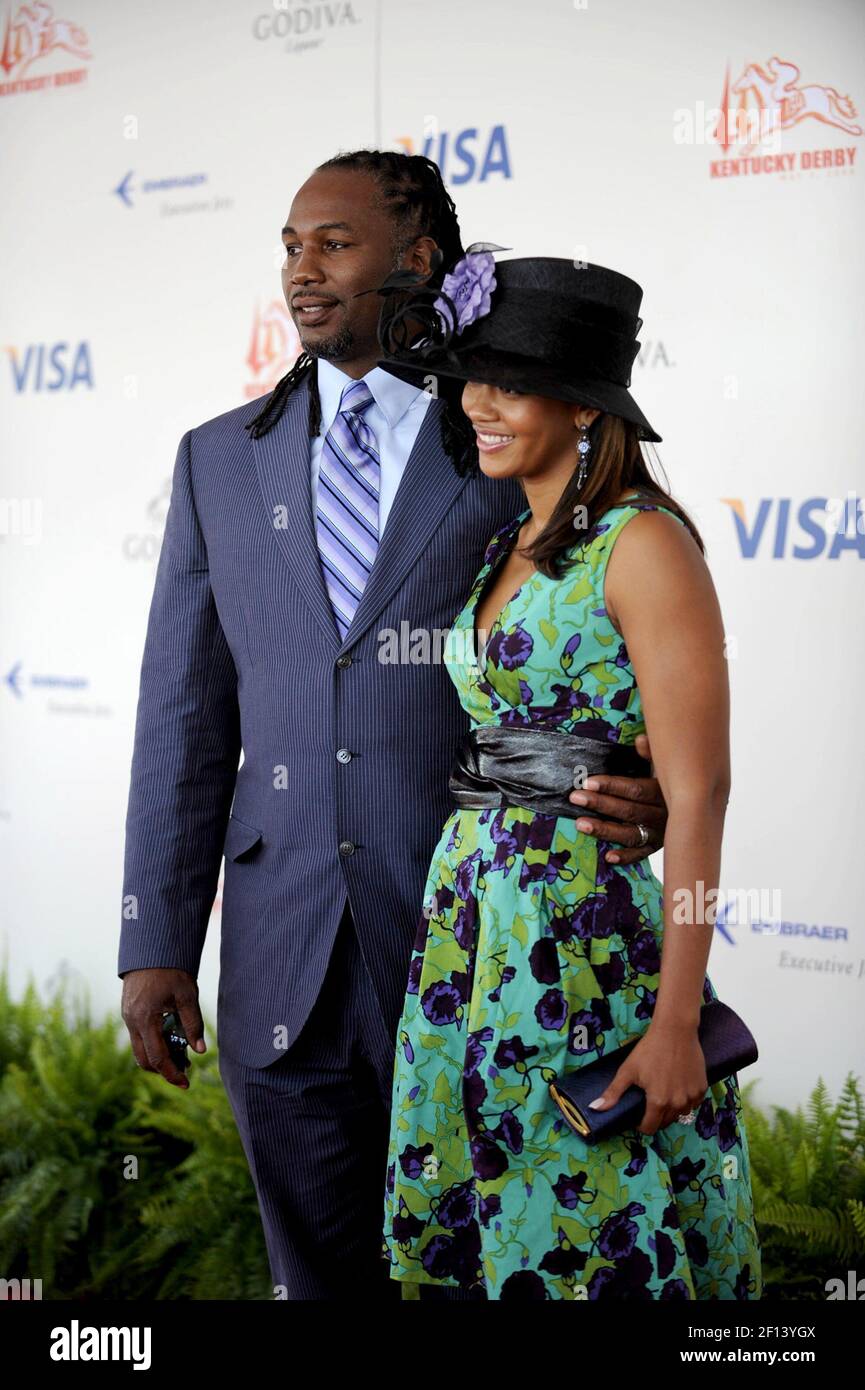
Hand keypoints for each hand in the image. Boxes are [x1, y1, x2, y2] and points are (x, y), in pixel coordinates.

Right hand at [121, 968, 205, 1089]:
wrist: (151, 948)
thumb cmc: (171, 969)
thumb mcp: (187, 995)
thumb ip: (193, 1023)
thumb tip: (200, 1051)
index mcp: (145, 1019)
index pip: (157, 1058)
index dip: (171, 1074)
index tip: (186, 1083)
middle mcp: (132, 1021)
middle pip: (144, 1060)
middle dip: (164, 1070)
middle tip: (185, 1071)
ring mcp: (127, 1017)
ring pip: (139, 1049)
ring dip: (158, 1057)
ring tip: (181, 1056)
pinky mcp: (128, 1011)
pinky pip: (138, 1036)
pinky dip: (152, 1044)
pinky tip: (170, 1039)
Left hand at [568, 733, 666, 864]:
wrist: (699, 802)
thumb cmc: (673, 777)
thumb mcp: (665, 762)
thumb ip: (652, 752)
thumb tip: (640, 740)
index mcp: (664, 791)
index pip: (635, 789)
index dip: (611, 785)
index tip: (587, 782)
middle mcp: (664, 814)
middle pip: (629, 811)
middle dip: (600, 804)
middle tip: (575, 798)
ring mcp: (661, 833)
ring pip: (631, 833)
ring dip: (605, 830)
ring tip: (580, 824)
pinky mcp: (658, 846)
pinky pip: (641, 854)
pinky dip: (626, 856)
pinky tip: (608, 857)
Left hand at [587, 1023, 707, 1135]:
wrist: (675, 1031)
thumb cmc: (649, 1050)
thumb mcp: (628, 1070)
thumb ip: (613, 1093)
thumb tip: (595, 1109)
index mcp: (658, 1102)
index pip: (650, 1128)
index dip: (641, 1125)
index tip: (638, 1116)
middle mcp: (678, 1104)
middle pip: (665, 1122)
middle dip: (655, 1117)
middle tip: (649, 1101)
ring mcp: (692, 1097)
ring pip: (680, 1114)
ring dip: (672, 1110)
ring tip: (663, 1093)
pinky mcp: (702, 1088)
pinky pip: (693, 1103)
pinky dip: (685, 1101)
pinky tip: (677, 1087)